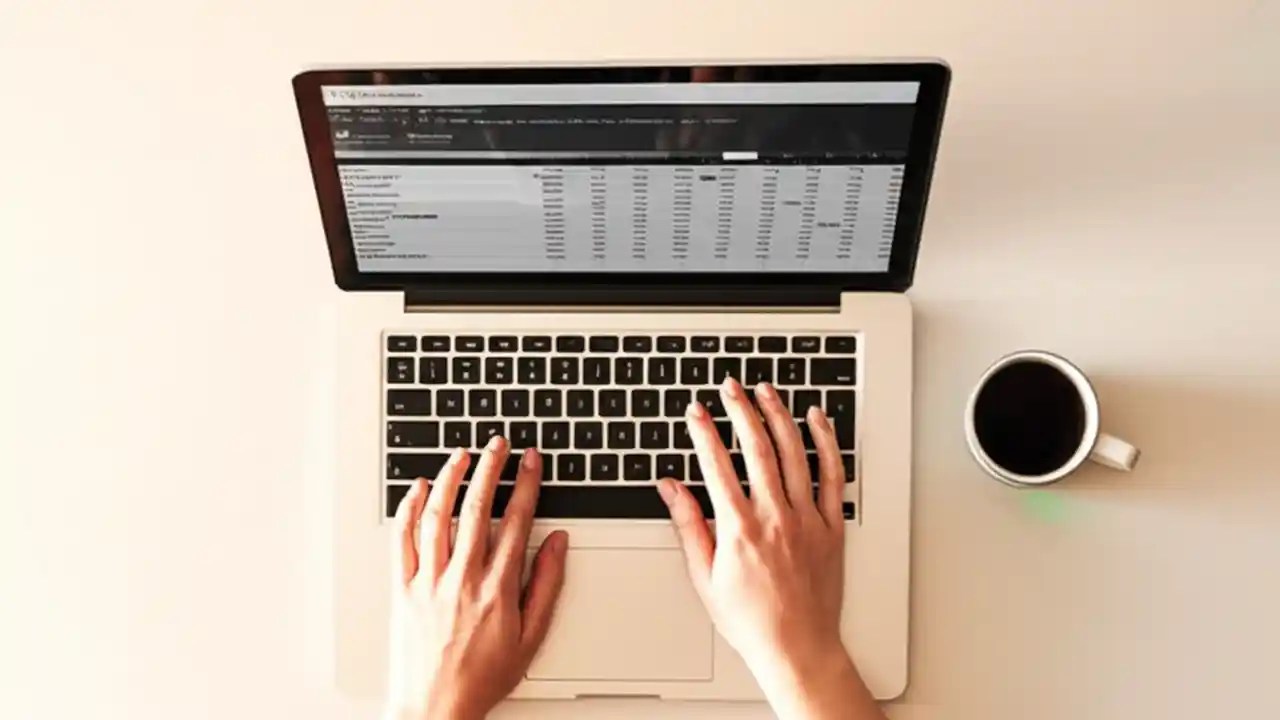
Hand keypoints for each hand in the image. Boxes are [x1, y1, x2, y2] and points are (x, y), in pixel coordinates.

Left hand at [385, 439, 567, 719]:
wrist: (435, 708)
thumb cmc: (482, 678)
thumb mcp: (531, 637)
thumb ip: (546, 585)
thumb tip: (557, 544)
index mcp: (497, 588)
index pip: (516, 520)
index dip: (526, 484)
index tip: (531, 462)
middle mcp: (461, 578)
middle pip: (476, 508)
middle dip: (490, 468)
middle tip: (498, 445)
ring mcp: (428, 581)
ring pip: (437, 516)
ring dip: (450, 479)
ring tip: (461, 455)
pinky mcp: (402, 589)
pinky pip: (402, 539)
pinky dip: (409, 509)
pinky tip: (418, 489)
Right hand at [656, 378, 882, 719]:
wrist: (797, 647)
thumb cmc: (751, 620)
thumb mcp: (704, 575)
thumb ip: (688, 525)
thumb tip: (671, 488)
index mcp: (739, 529)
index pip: (717, 465)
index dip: (703, 432)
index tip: (696, 411)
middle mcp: (775, 518)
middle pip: (757, 448)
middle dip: (740, 410)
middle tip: (730, 387)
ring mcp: (807, 520)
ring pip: (794, 453)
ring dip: (779, 416)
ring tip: (766, 391)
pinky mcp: (832, 526)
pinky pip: (832, 475)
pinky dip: (826, 443)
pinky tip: (817, 421)